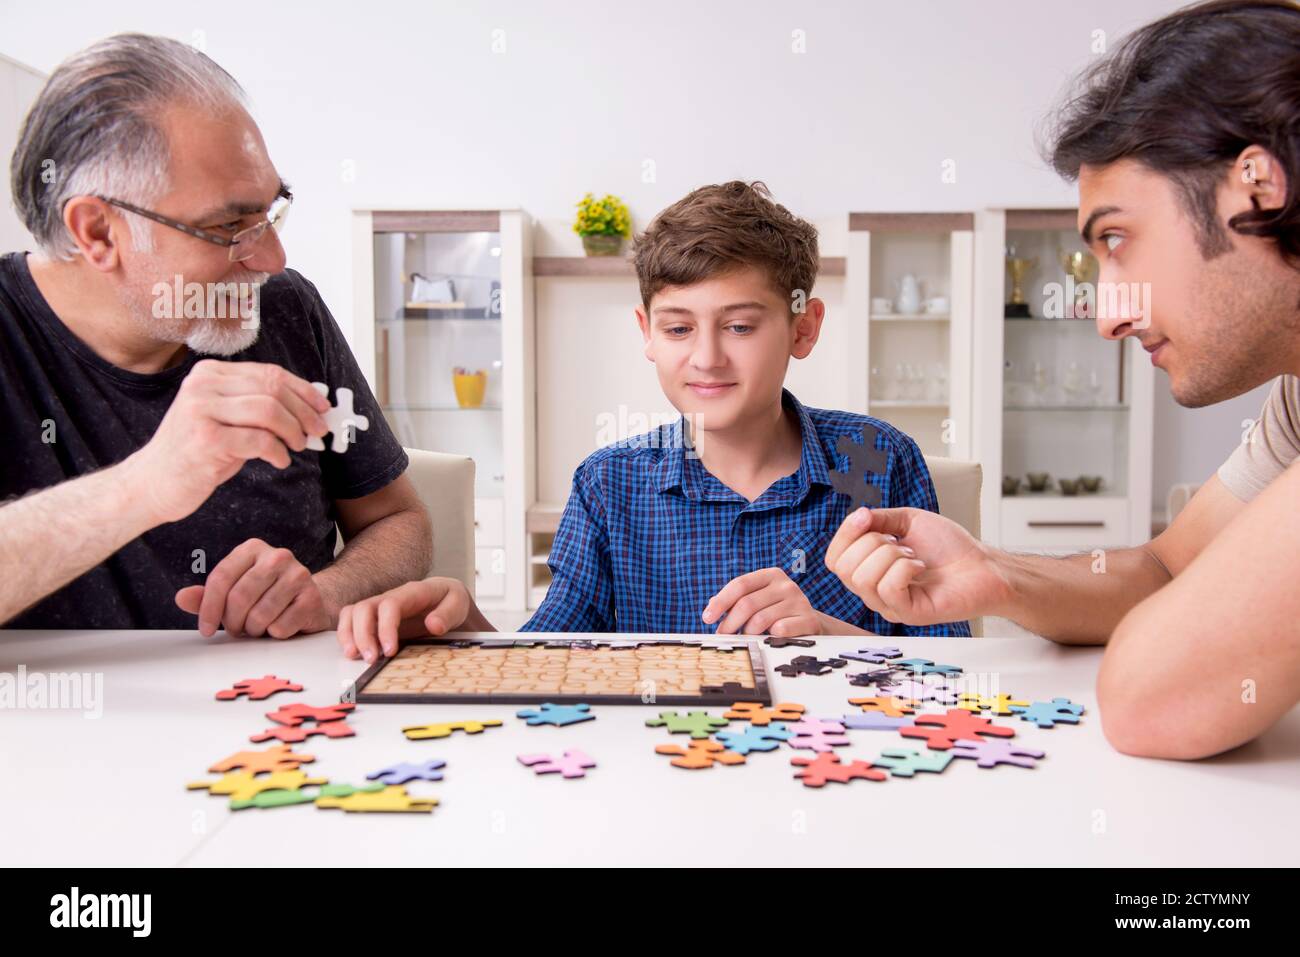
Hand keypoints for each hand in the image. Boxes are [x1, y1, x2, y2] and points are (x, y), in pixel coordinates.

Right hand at [129, 360, 330, 524]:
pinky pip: (259, 440)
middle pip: (273, 388)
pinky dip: (278, 452)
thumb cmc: (196, 453)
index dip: (303, 390)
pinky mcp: (206, 440)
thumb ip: (257, 406)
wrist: (152, 483)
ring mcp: (201, 411)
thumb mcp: (225, 419)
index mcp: (210, 374)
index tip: (323, 408)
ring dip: (294, 430)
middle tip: (319, 431)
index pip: (269, 373)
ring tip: (298, 446)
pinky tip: (279, 460)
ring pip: (269, 410)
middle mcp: (203, 386)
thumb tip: (309, 406)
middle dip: (304, 411)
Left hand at [175, 538, 332, 637]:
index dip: (209, 608)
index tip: (205, 630)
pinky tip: (278, 626)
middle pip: (240, 597)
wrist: (308, 601)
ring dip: (253, 630)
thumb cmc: (265, 597)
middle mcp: (278, 556)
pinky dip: (274, 634)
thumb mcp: (233, 592)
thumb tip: (181, 597)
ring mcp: (298, 575)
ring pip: (259, 615)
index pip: (221, 577)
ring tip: (257, 627)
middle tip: (236, 629)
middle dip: (232, 622)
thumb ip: (207, 596)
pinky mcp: (311, 598)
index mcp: (253, 549)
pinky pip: (280, 626)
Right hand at [337, 578, 470, 662]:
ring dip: (350, 636)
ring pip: (353, 613)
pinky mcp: (375, 619)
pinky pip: (352, 621)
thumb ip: (447, 614)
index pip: (390, 604)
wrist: (445, 599)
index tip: (389, 650)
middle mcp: (390, 597)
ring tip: (356, 657)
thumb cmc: (450, 600)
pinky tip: (354, 653)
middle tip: (371, 659)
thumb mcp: (458, 603)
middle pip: (364, 608)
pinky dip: (348, 637)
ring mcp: (380, 608)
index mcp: (412, 592)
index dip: (386, 628)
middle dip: (363, 635)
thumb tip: (433, 625)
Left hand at [701, 567, 822, 637]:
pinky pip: (779, 631)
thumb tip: (710, 607)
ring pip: (760, 620)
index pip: (740, 584)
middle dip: (729, 622)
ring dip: (747, 633)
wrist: (809, 624)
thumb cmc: (776, 612)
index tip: (707, 618)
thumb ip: (735, 601)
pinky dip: (768, 638)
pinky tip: (769, 638)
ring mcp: (799, 601)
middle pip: (747, 603)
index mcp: (770, 575)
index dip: (721, 601)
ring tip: (747, 636)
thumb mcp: (757, 600)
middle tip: (722, 634)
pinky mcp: (808, 619)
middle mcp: (785, 585)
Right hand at [824, 507, 1010, 624]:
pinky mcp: (908, 614)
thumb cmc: (949, 547)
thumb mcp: (908, 520)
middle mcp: (873, 591)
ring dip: (891, 555)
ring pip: (863, 577)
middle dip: (871, 543)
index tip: (866, 517)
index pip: (834, 559)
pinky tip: (920, 567)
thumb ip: (878, 517)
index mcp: (869, 570)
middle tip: (900, 543)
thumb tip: (857, 517)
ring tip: (913, 556)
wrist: (982, 565)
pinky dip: (905, 568)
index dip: (845, 534)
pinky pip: (888, 588)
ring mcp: (889, 605)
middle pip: (844, 568)